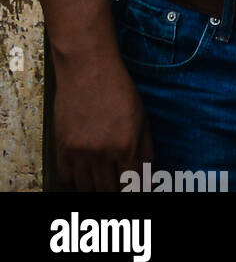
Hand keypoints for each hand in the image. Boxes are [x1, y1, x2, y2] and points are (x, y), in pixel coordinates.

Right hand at [53, 51, 151, 191]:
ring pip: (87, 189)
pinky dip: (76, 180)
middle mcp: (103, 153)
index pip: (132, 184)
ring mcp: (80, 152)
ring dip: (96, 188)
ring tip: (103, 182)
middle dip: (116, 191)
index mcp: (127, 145)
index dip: (135, 189)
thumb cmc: (119, 90)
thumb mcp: (142, 117)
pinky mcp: (62, 148)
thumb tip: (146, 174)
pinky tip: (85, 172)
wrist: (88, 69)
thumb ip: (145, 148)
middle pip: (109, 190)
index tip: (134, 188)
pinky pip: (67, 178)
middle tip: (118, 185)